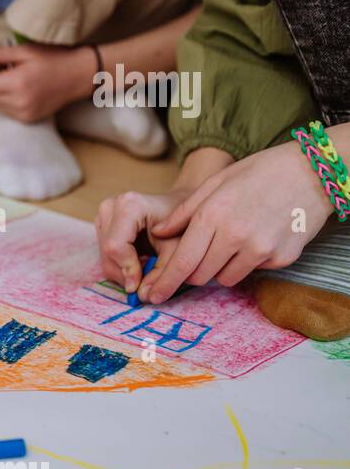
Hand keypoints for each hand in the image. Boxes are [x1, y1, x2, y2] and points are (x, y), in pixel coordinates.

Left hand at [0, 44, 93, 122]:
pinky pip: (3, 110)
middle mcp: (19, 103)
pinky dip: (0, 98)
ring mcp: (23, 113)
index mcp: (17, 84)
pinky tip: (12, 86)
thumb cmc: (54, 59)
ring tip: (2, 75)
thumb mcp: (24, 51)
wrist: (80, 76)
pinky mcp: (27, 118)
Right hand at [95, 188, 190, 293]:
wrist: (181, 209)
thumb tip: (143, 296)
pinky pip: (105, 256)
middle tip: (149, 279)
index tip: (141, 287)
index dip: (128, 269)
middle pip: (108, 254)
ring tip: (148, 267)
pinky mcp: (101, 226)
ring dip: (125, 272)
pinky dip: (122, 266)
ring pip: (105, 258)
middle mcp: (110, 208)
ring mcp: (102, 216)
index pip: (115, 246)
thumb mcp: (178, 248)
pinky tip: (140, 261)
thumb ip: (163, 272)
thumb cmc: (183, 224)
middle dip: (127, 273)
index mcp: (129, 205)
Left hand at [140, 141, 330, 303]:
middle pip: (200, 276)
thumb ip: (185, 211)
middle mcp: (236, 236)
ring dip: (221, 267)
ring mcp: (262, 249)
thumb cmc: (259, 173)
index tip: (154, 296)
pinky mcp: (282, 258)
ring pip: (225, 278)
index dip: (165, 283)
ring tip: (233, 240)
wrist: (313, 172)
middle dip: (193, 271)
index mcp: (214, 215)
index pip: (182, 262)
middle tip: (200, 256)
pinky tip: (259, 237)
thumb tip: (159, 233)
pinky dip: (249, 261)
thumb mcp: (216, 183)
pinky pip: (254, 271)